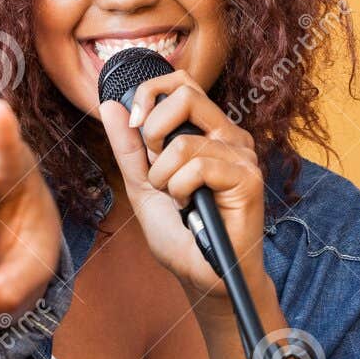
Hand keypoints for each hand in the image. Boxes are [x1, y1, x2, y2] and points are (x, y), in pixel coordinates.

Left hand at [98, 70, 264, 298]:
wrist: (202, 275)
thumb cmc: (180, 233)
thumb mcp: (142, 184)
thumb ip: (128, 146)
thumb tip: (110, 104)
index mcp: (209, 131)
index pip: (182, 83)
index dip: (151, 93)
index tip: (135, 124)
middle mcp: (230, 137)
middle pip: (186, 95)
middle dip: (153, 130)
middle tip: (154, 165)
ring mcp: (243, 156)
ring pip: (184, 142)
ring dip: (164, 176)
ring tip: (176, 198)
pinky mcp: (249, 178)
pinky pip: (198, 166)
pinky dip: (180, 190)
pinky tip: (190, 206)